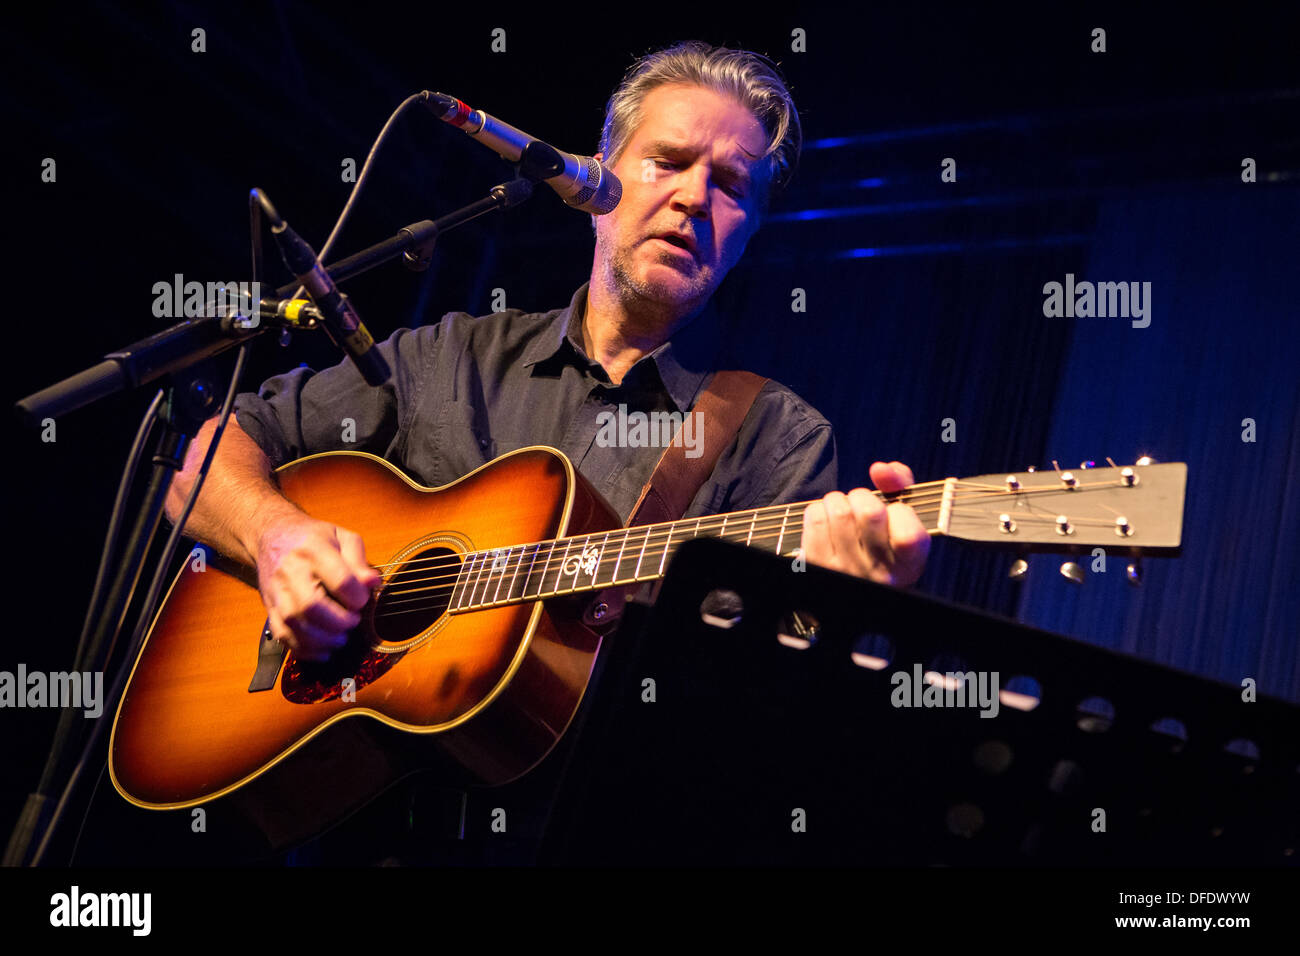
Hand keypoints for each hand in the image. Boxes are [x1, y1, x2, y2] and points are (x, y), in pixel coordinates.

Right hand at [254, 515, 381, 660]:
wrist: (272, 536)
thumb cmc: (313, 538)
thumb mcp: (342, 538)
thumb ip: (359, 560)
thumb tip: (373, 583)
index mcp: (314, 550)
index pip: (340, 580)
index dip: (357, 596)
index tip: (363, 599)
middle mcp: (291, 571)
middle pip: (311, 606)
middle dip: (338, 622)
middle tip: (353, 622)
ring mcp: (277, 591)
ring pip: (293, 624)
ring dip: (322, 639)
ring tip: (340, 638)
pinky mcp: (270, 607)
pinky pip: (282, 635)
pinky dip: (304, 649)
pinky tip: (323, 650)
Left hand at [799, 460, 929, 586]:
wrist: (856, 576)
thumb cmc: (883, 540)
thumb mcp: (904, 519)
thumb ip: (901, 486)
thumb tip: (879, 469)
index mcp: (907, 564)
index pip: (908, 535)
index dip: (900, 511)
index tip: (894, 513)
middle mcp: (877, 572)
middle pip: (869, 513)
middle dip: (863, 496)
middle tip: (862, 504)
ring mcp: (844, 570)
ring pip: (839, 510)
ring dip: (839, 500)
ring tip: (844, 511)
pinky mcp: (817, 564)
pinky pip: (815, 517)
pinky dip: (820, 510)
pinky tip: (827, 521)